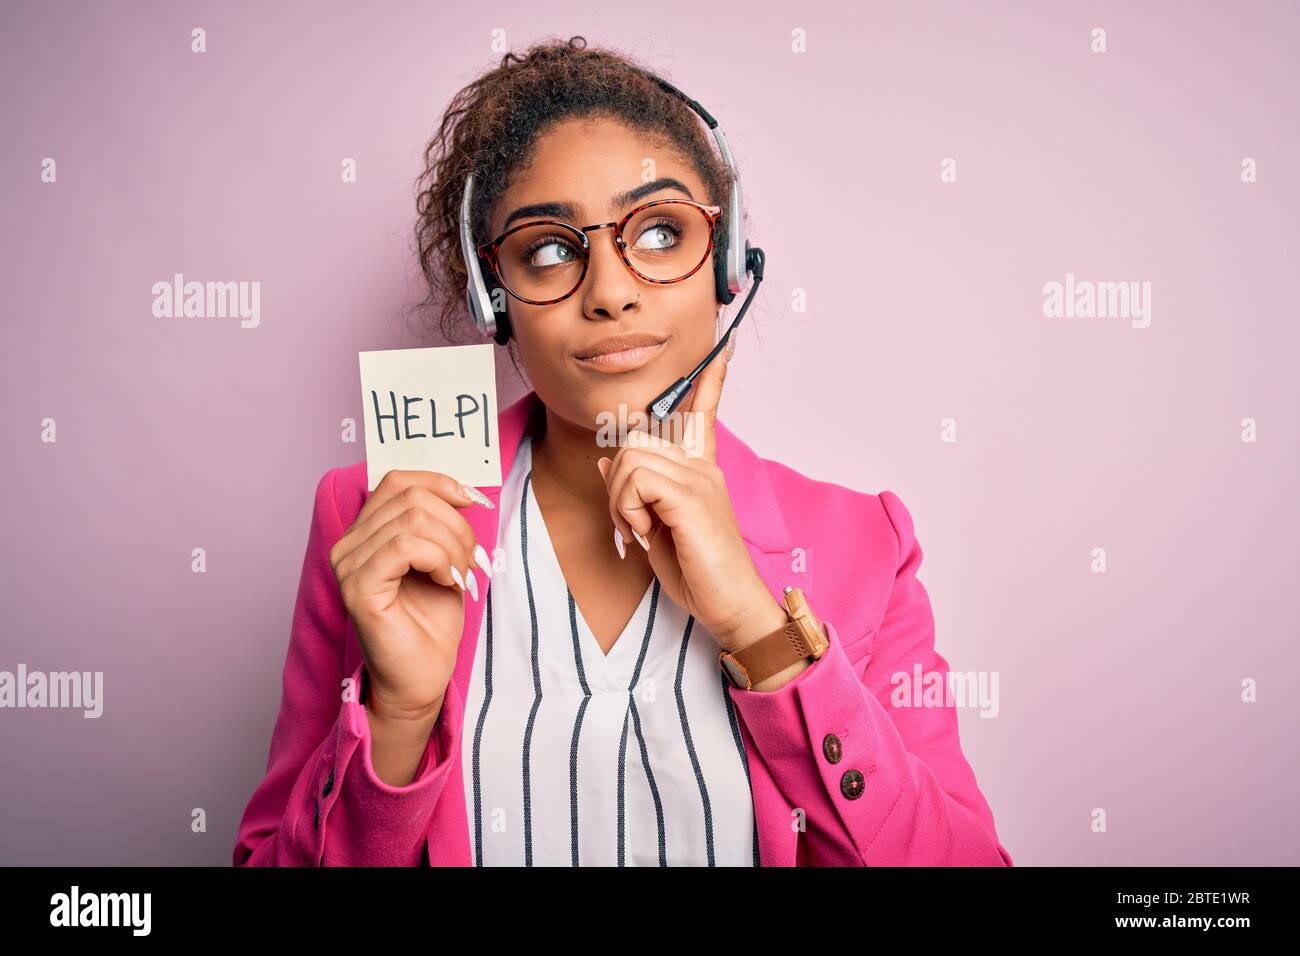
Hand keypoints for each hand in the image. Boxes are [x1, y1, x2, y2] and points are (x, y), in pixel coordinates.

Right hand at [328, 469, 493, 722]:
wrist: (423, 677)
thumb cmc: (432, 622)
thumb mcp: (444, 558)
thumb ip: (440, 521)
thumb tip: (463, 488)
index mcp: (365, 532)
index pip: (397, 480)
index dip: (441, 483)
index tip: (474, 503)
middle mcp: (348, 544)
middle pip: (412, 498)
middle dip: (457, 525)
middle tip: (473, 560)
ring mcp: (348, 565)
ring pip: (414, 520)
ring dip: (454, 546)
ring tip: (462, 575)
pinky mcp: (358, 588)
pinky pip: (406, 546)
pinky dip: (440, 559)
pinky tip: (448, 582)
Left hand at [595, 331, 785, 652]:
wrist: (732, 607)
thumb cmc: (699, 573)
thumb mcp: (657, 529)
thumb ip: (636, 493)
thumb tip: (605, 461)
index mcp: (699, 472)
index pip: (702, 414)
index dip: (710, 381)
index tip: (723, 349)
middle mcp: (702, 468)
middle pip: (634, 442)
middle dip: (615, 484)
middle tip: (630, 525)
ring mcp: (699, 480)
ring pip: (628, 460)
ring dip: (619, 502)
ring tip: (639, 532)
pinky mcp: (692, 498)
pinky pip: (636, 481)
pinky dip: (628, 510)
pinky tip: (646, 535)